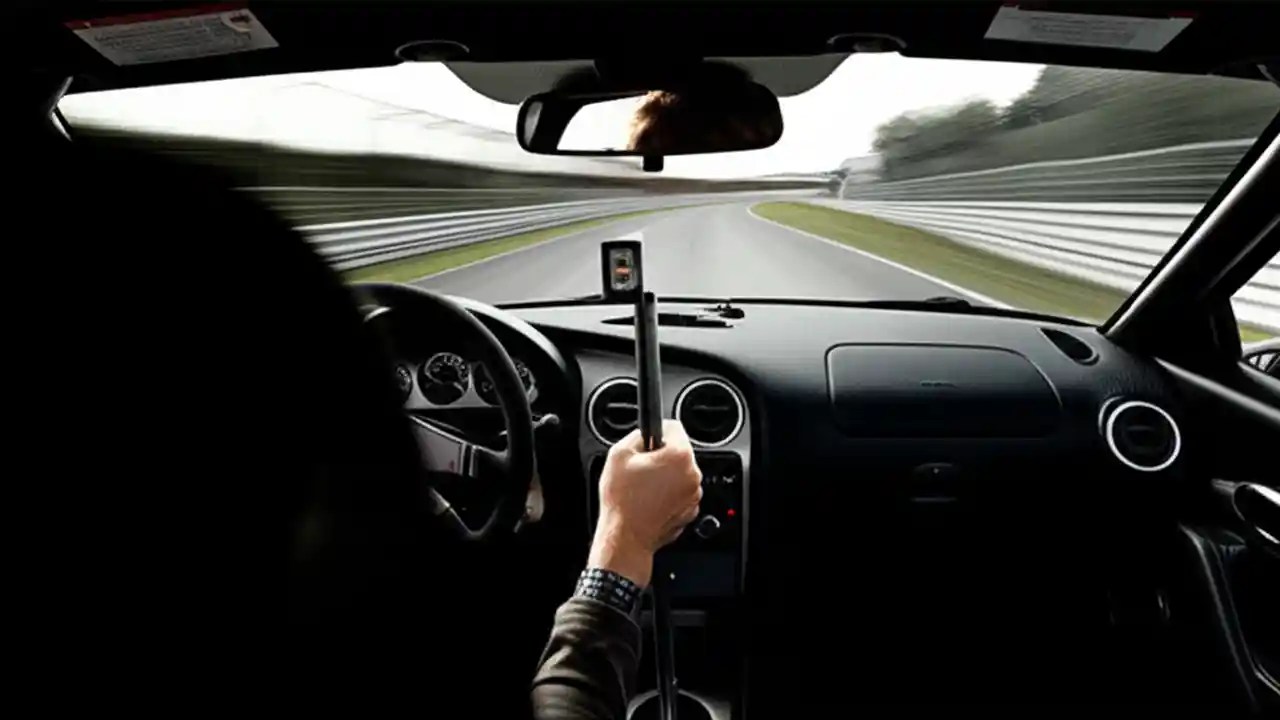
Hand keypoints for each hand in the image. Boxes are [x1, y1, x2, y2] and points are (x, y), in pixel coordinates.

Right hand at [588, 420, 702, 587]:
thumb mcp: (619, 454)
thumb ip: (637, 435)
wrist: (626, 537)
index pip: (674, 427)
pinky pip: (680, 492)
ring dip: (665, 475)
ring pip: (680, 473)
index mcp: (679, 456)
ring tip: (643, 488)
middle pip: (678, 451)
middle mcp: (693, 474)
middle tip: (640, 469)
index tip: (647, 442)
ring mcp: (694, 494)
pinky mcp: (690, 510)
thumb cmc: (622, 500)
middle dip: (661, 456)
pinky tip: (650, 500)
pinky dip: (668, 493)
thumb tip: (646, 433)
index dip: (656, 432)